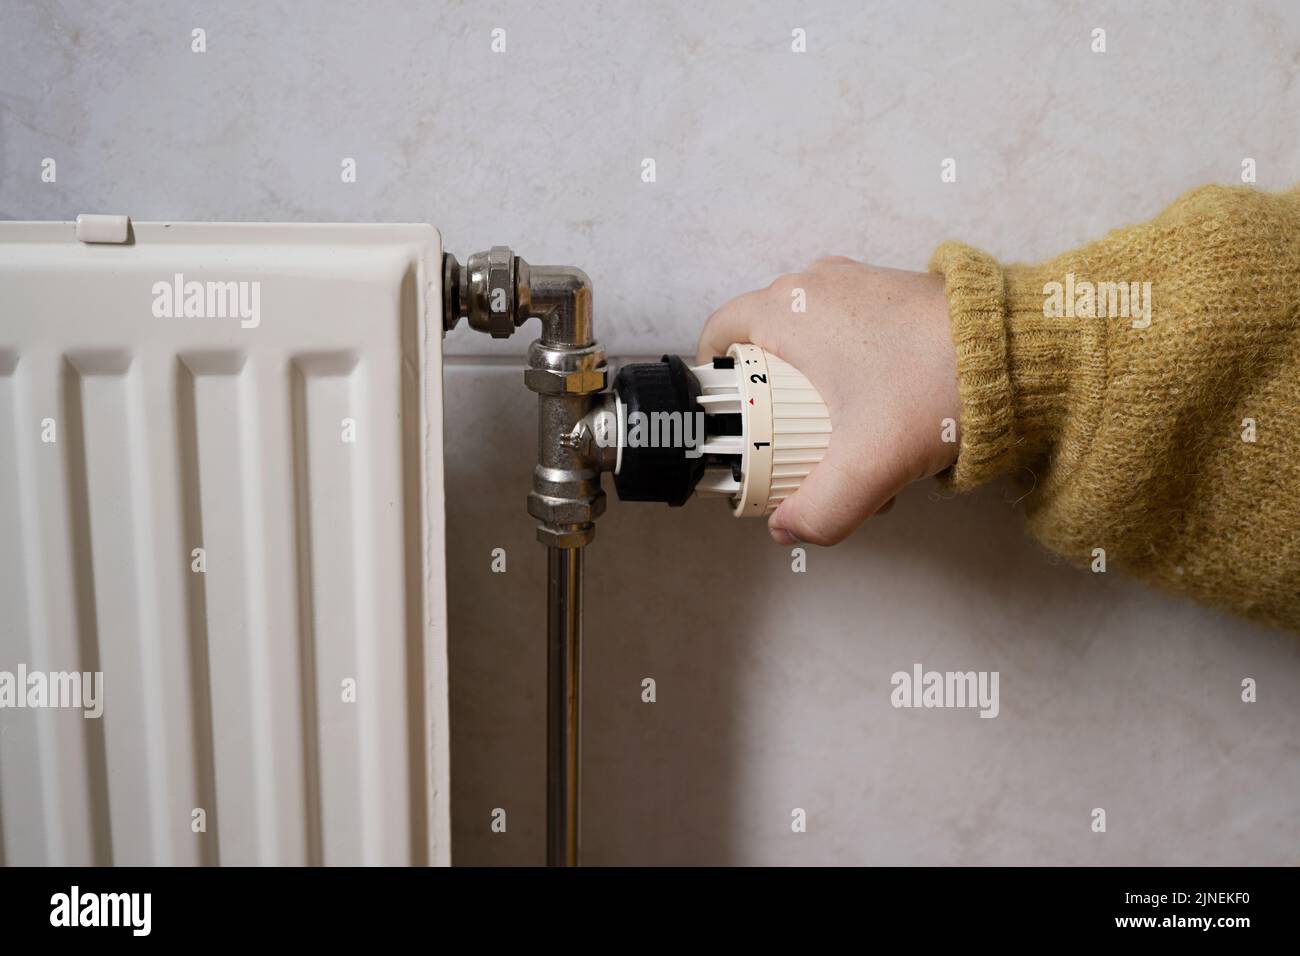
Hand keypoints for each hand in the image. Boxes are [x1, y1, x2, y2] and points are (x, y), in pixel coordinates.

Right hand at [695, 257, 959, 545]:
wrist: (1022, 351)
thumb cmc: (939, 382)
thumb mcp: (868, 464)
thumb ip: (820, 510)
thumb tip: (790, 529)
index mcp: (788, 308)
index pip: (718, 334)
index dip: (716, 383)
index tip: (733, 422)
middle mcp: (815, 285)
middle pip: (764, 346)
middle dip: (777, 405)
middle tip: (797, 448)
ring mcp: (856, 284)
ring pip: (810, 343)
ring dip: (818, 396)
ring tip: (851, 444)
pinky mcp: (891, 293)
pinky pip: (849, 335)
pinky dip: (852, 376)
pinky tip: (884, 419)